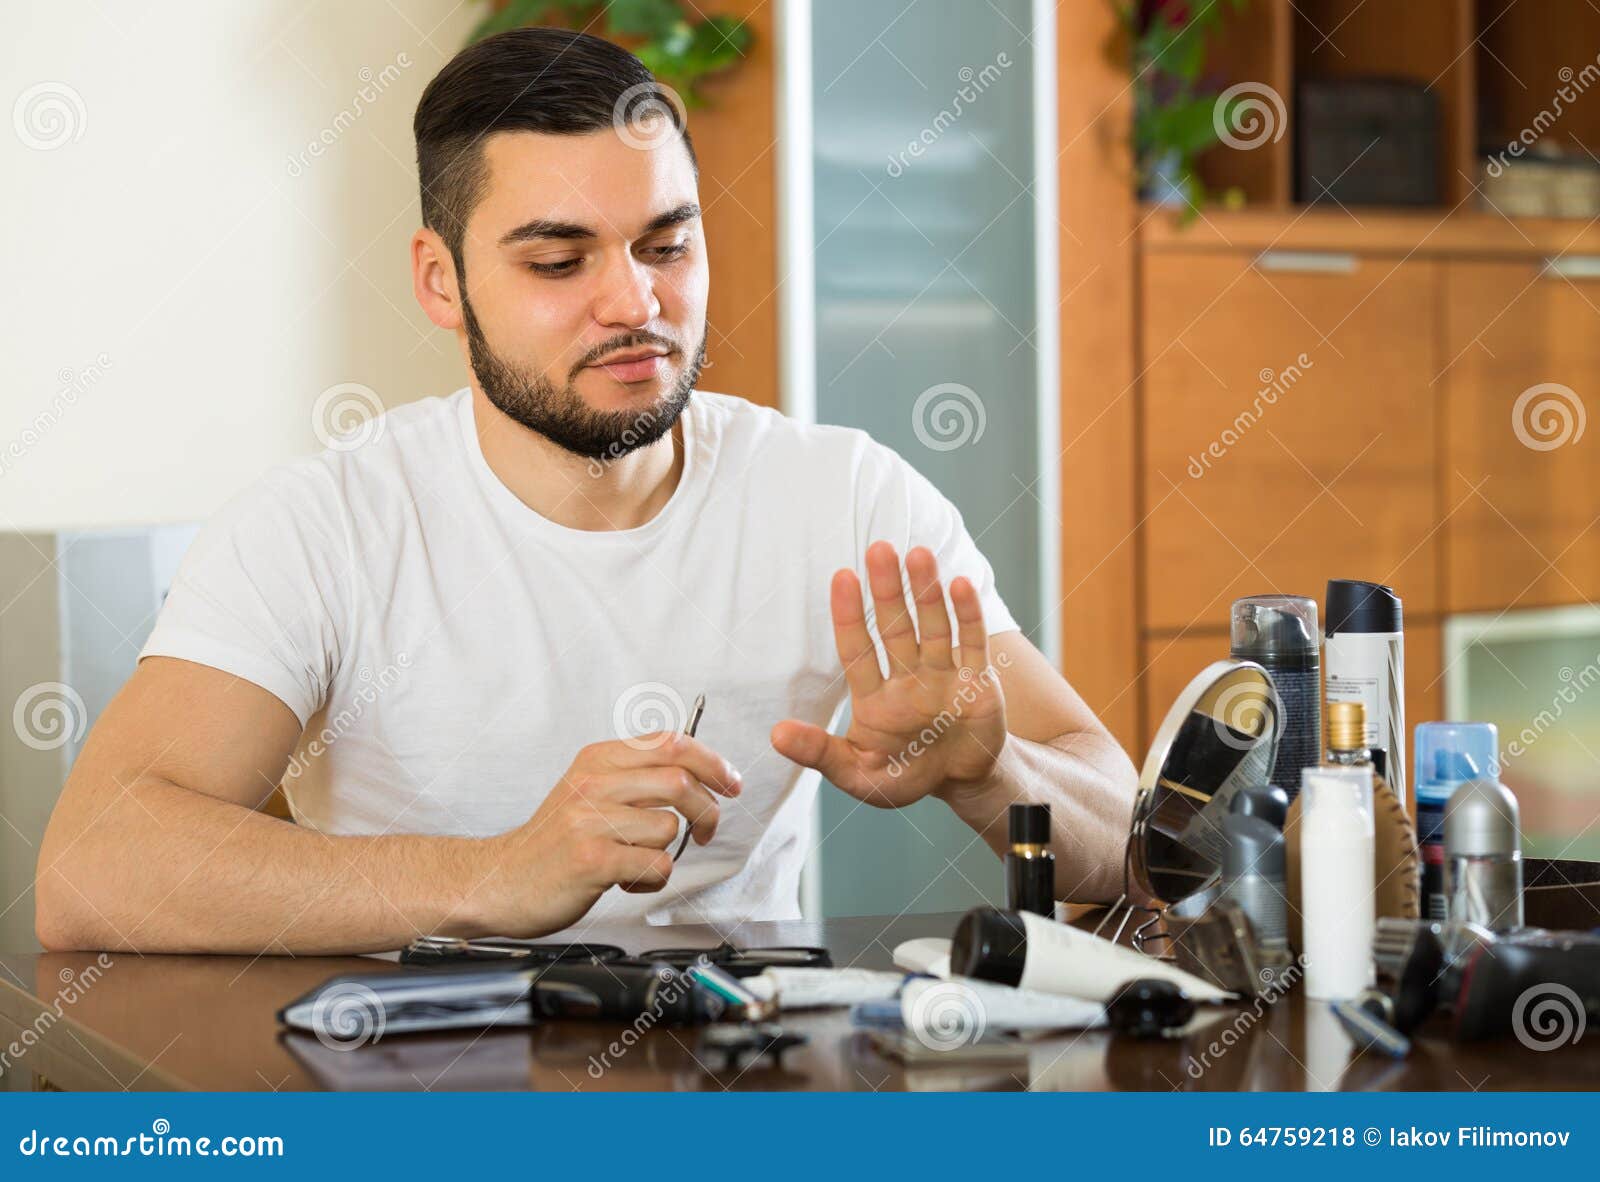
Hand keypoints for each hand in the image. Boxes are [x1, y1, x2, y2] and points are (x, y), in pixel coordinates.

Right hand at [474, 734, 741, 936]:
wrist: (501, 880)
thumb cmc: (554, 842)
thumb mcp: (589, 790)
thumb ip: (635, 776)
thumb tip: (698, 772)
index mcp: (598, 760)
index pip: (671, 742)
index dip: (712, 762)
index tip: (730, 783)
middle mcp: (593, 783)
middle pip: (680, 781)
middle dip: (707, 810)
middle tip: (706, 830)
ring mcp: (590, 820)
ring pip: (669, 828)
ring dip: (666, 853)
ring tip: (637, 862)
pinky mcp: (591, 859)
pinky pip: (655, 865)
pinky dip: (652, 880)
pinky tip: (626, 881)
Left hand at [771, 541, 1006, 808]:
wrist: (963, 783)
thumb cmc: (906, 776)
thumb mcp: (858, 775)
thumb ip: (820, 754)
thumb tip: (775, 735)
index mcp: (874, 697)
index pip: (857, 649)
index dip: (849, 615)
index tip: (842, 576)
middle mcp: (907, 676)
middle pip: (895, 627)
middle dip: (887, 589)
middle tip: (879, 549)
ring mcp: (942, 674)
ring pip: (932, 626)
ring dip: (926, 592)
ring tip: (919, 556)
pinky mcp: (978, 681)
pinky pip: (971, 644)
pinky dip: (967, 616)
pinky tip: (960, 585)